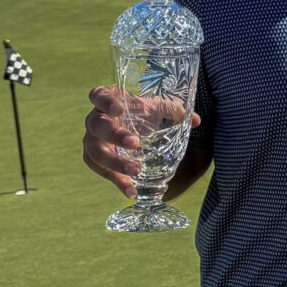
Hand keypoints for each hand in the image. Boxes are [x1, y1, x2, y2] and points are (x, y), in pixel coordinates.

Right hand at [82, 86, 199, 197]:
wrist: (128, 127)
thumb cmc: (140, 113)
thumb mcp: (156, 108)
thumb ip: (174, 110)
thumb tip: (196, 120)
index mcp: (106, 100)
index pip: (98, 95)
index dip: (105, 101)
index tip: (119, 109)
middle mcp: (94, 120)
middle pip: (96, 126)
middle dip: (114, 135)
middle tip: (135, 143)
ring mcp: (91, 140)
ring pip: (94, 152)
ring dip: (114, 162)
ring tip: (135, 171)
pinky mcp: (94, 159)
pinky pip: (100, 171)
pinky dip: (116, 181)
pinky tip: (131, 191)